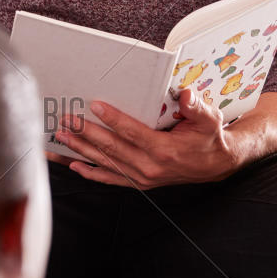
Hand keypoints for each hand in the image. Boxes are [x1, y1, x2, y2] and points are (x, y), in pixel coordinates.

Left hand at [53, 87, 241, 188]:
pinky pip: (110, 179)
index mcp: (165, 150)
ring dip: (82, 150)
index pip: (133, 132)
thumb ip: (197, 107)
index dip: (113, 119)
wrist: (215, 165)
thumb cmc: (209, 138)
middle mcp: (150, 167)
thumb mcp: (210, 119)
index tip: (94, 106)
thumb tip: (185, 95)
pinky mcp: (139, 182)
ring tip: (61, 138)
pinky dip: (91, 172)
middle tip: (66, 120)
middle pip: (112, 148)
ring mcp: (142, 177)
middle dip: (86, 133)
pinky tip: (74, 165)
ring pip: (106, 163)